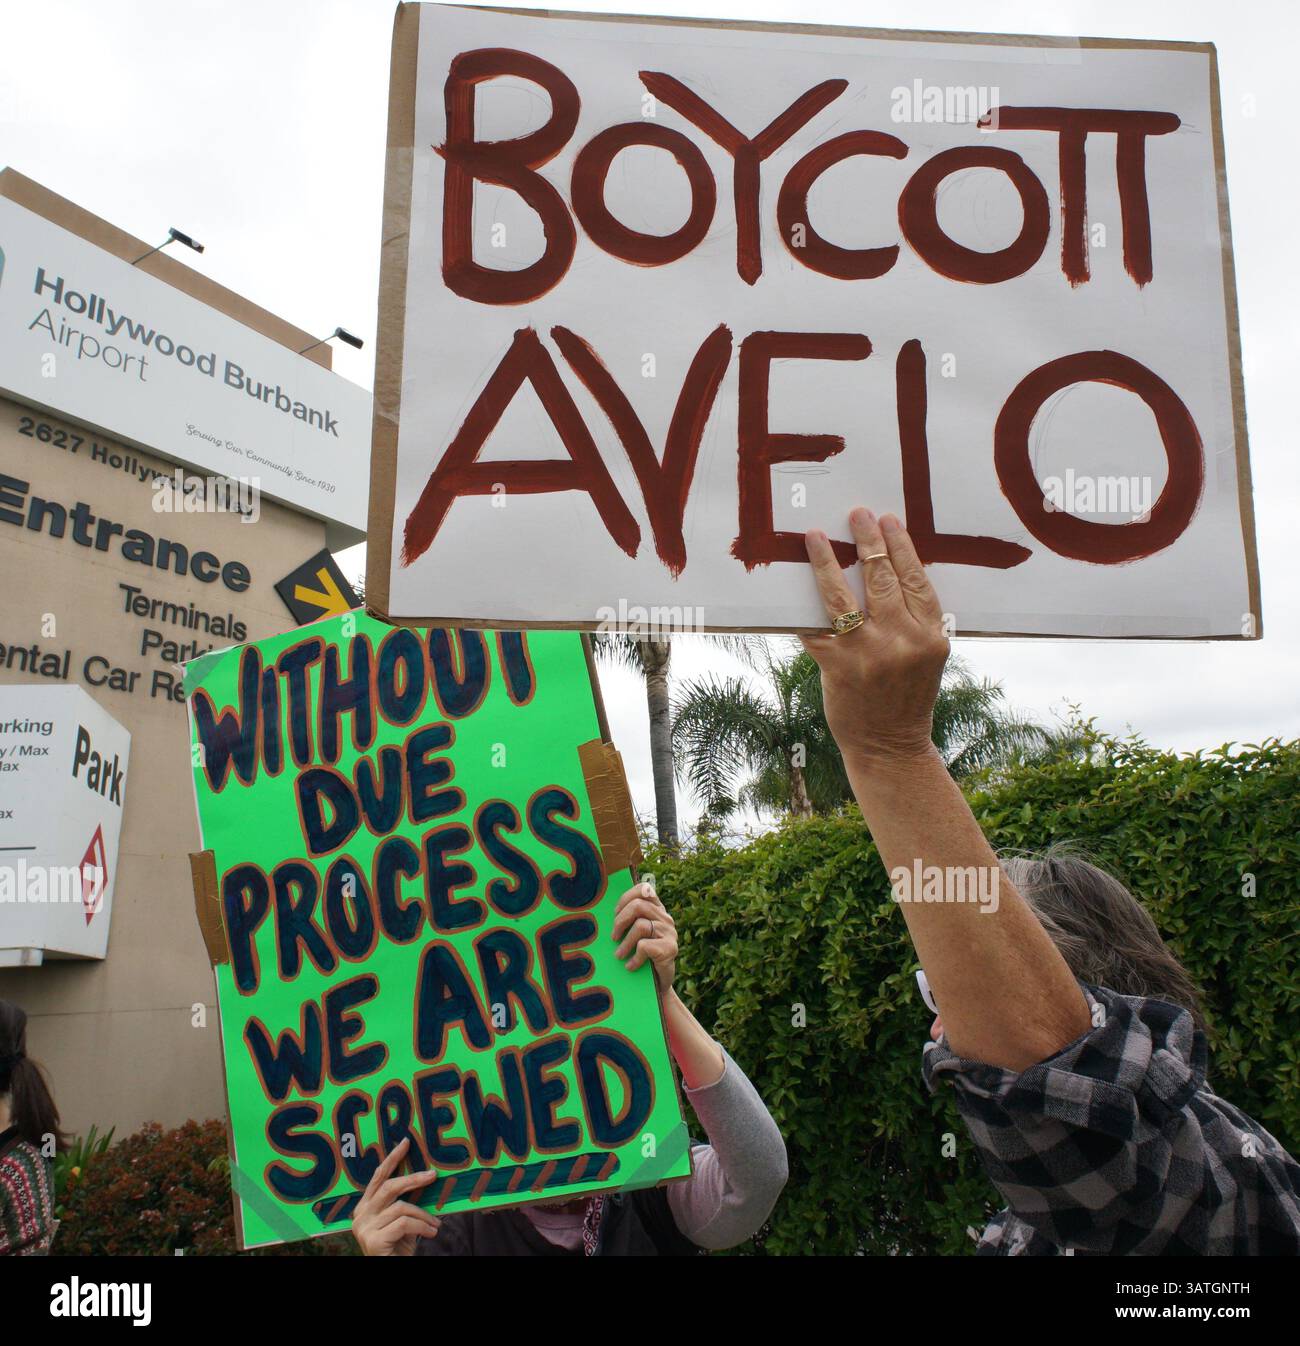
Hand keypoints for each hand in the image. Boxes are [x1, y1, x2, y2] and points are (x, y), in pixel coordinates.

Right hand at [351, 1137, 441, 1255]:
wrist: (391, 1272)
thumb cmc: (397, 1247)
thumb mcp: (401, 1221)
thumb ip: (404, 1203)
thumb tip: (424, 1176)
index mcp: (364, 1208)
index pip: (378, 1177)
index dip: (392, 1159)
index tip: (406, 1143)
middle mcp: (360, 1216)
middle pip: (389, 1187)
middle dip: (413, 1179)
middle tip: (433, 1175)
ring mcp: (365, 1228)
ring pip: (401, 1207)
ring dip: (423, 1215)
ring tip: (435, 1225)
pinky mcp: (374, 1240)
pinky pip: (404, 1223)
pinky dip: (422, 1226)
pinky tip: (431, 1232)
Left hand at [612, 880, 676, 994]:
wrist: (659, 984)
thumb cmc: (642, 957)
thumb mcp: (635, 935)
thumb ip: (628, 919)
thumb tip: (607, 911)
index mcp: (657, 910)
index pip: (643, 889)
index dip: (626, 898)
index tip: (615, 914)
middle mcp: (665, 918)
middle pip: (639, 906)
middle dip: (620, 921)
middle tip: (613, 937)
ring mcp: (669, 933)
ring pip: (640, 926)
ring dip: (625, 942)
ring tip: (619, 955)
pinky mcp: (670, 949)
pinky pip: (645, 946)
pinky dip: (634, 958)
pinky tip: (631, 966)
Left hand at [801, 508, 948, 770]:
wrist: (890, 747)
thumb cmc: (907, 698)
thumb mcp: (926, 658)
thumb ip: (915, 622)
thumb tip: (890, 572)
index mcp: (932, 636)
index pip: (917, 580)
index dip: (902, 547)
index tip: (890, 521)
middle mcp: (904, 641)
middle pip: (883, 578)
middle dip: (869, 541)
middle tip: (858, 513)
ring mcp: (869, 653)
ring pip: (844, 595)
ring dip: (828, 560)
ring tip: (817, 535)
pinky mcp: (838, 666)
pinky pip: (816, 626)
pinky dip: (804, 605)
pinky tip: (792, 581)